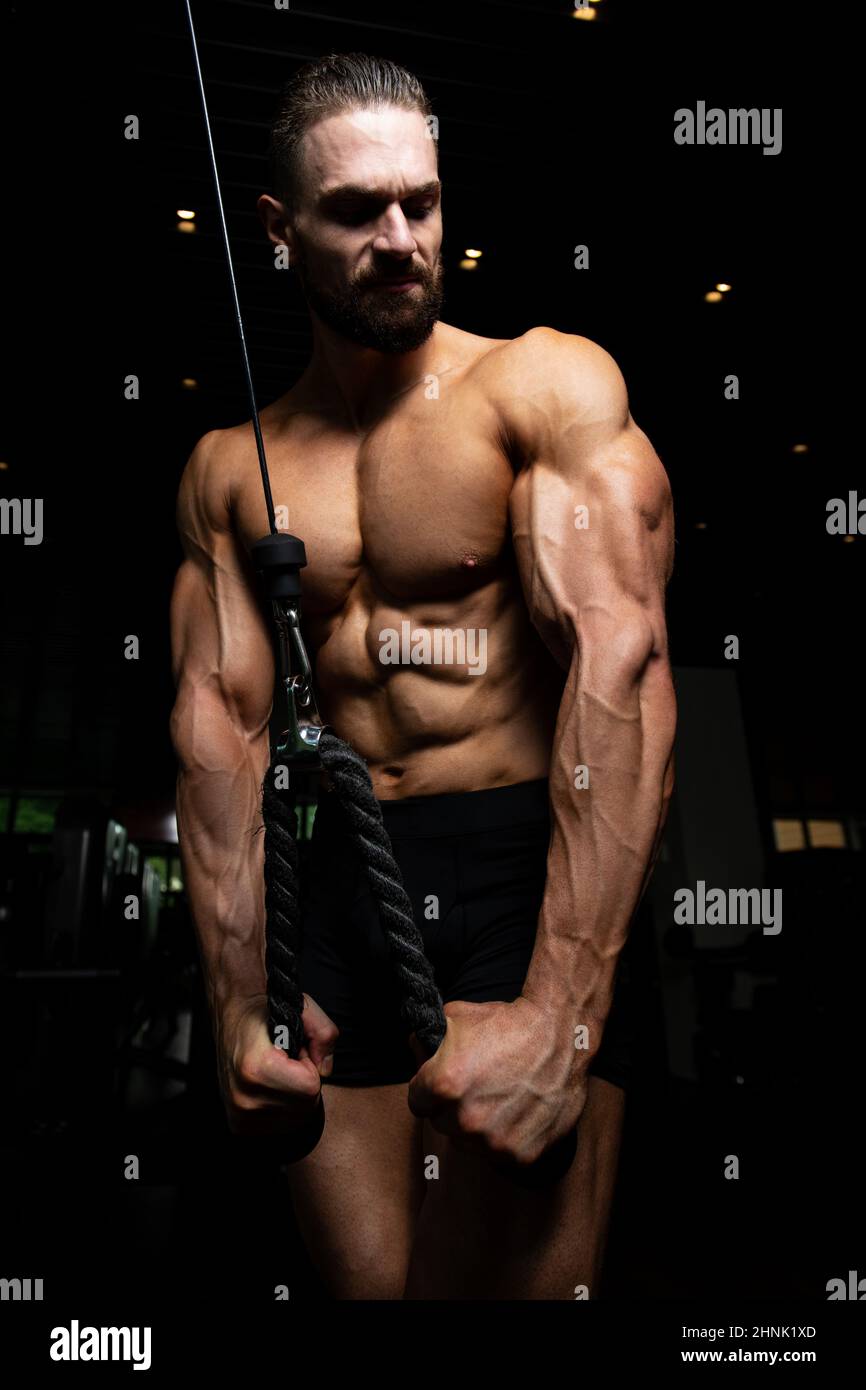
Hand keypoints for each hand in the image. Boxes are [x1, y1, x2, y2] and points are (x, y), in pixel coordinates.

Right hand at [216, 992, 337, 1136]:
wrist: (230, 1018)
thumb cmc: (265, 1013)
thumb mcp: (302, 1007)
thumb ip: (324, 1032)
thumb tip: (325, 1069)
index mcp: (256, 1069)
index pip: (310, 1088)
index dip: (310, 1066)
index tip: (295, 1051)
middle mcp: (244, 1097)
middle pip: (304, 1107)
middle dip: (304, 1083)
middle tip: (286, 1061)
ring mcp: (239, 1115)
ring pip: (295, 1119)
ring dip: (294, 1096)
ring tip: (278, 1072)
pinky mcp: (238, 1125)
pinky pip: (280, 1126)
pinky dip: (283, 1108)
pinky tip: (270, 1087)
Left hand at [407, 996, 586, 1168]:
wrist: (559, 1033)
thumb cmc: (507, 1023)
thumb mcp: (457, 1016)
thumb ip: (427, 1040)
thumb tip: (415, 1051)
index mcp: (443, 1086)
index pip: (417, 1102)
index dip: (429, 1089)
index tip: (444, 1083)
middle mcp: (466, 1119)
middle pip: (442, 1123)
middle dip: (452, 1107)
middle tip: (477, 1087)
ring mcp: (494, 1141)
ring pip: (469, 1142)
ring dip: (478, 1126)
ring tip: (499, 1099)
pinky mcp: (520, 1155)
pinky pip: (499, 1154)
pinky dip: (506, 1138)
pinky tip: (517, 1113)